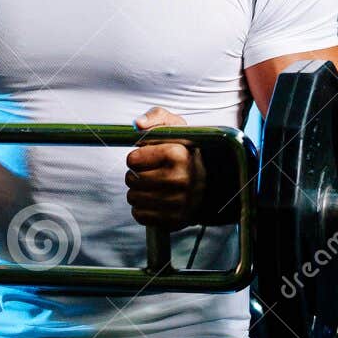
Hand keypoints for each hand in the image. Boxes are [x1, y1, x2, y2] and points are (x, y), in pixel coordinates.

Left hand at [125, 107, 204, 228]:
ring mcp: (179, 203)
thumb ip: (155, 117)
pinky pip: (139, 215)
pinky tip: (156, 201)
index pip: (132, 159)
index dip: (137, 157)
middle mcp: (181, 179)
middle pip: (131, 179)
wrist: (207, 182)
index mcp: (179, 154)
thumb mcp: (174, 127)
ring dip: (138, 192)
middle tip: (152, 172)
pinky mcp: (175, 221)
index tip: (150, 158)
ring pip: (133, 198)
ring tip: (154, 186)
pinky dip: (142, 208)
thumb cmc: (184, 151)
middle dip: (136, 174)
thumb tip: (138, 124)